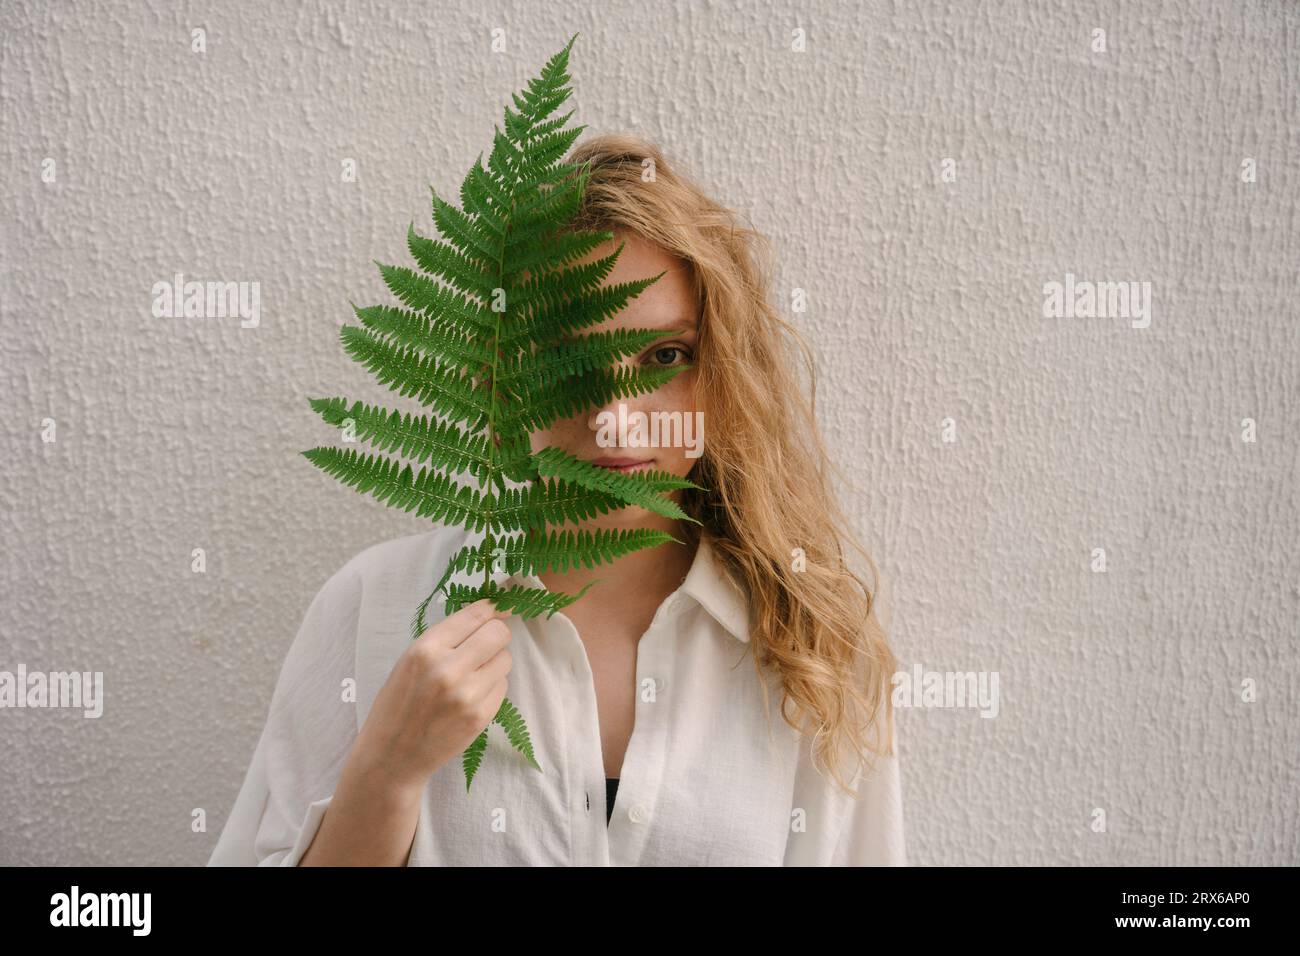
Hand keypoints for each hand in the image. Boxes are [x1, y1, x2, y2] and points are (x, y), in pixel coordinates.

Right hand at [350, 598, 513, 794]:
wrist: (391, 756)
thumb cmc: (398, 704)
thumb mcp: (410, 661)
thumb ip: (446, 639)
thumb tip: (488, 614)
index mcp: (425, 649)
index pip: (475, 614)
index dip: (492, 608)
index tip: (500, 608)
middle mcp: (448, 669)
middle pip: (498, 633)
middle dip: (497, 635)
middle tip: (486, 644)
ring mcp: (467, 695)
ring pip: (505, 659)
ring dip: (495, 662)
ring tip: (473, 675)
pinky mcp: (480, 716)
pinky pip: (503, 686)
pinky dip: (493, 687)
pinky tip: (472, 697)